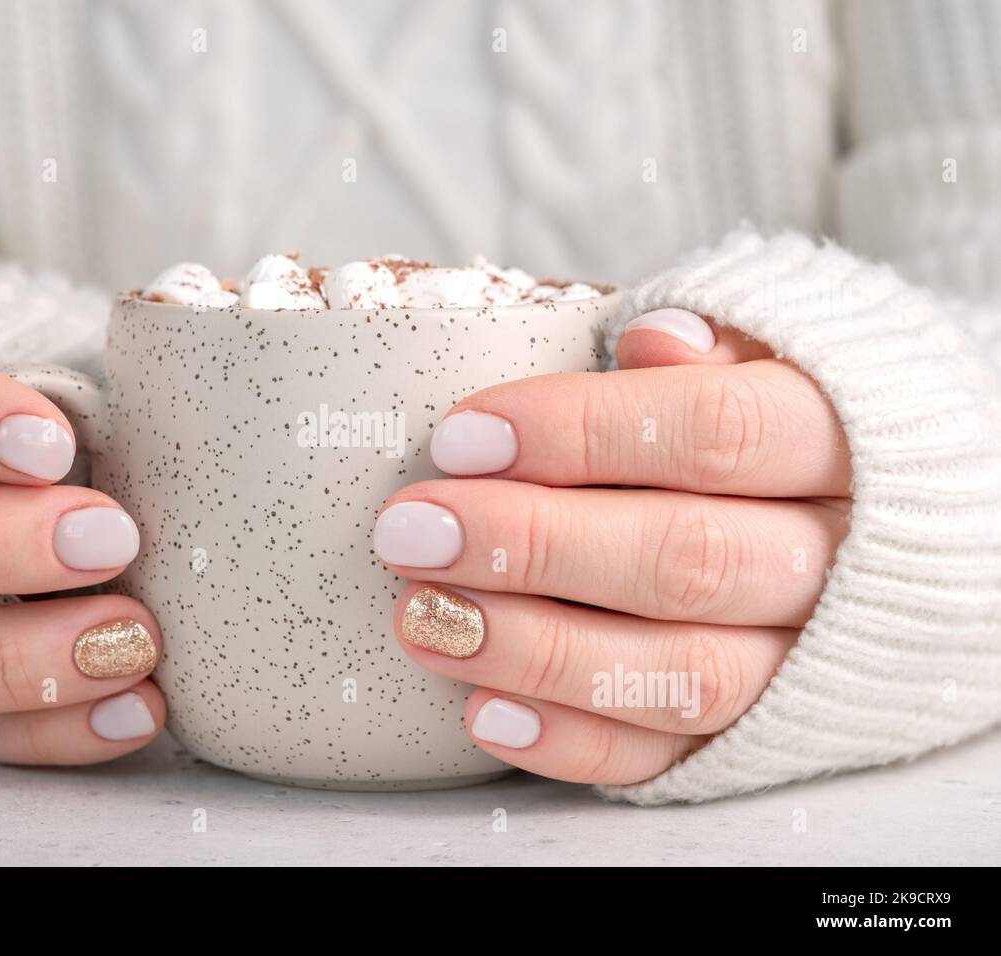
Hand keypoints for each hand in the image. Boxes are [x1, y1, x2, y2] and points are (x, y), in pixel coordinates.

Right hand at [0, 317, 164, 762]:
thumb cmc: (58, 400)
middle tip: (112, 540)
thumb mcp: (69, 355)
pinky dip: (48, 730)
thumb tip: (203, 342)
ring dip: (15, 659)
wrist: (35, 478)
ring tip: (133, 642)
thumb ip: (108, 357)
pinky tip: (134, 711)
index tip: (55, 444)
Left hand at [374, 308, 851, 784]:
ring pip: (680, 673)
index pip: (716, 431)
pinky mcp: (765, 737)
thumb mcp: (766, 363)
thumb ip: (712, 351)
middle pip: (687, 559)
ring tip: (423, 618)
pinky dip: (573, 741)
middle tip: (409, 530)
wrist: (893, 546)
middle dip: (532, 545)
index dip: (581, 434)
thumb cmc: (778, 434)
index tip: (459, 437)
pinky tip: (479, 712)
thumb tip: (652, 342)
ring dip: (537, 651)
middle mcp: (836, 562)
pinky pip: (675, 757)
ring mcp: (806, 662)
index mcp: (842, 443)